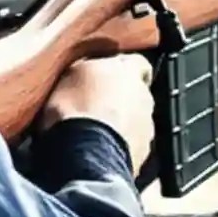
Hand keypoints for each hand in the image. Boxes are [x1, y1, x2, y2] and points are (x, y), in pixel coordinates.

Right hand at [39, 54, 154, 174]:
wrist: (84, 154)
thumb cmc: (74, 110)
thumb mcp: (70, 74)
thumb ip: (88, 66)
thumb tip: (88, 66)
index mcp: (129, 71)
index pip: (138, 63)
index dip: (123, 69)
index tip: (108, 75)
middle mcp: (144, 96)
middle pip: (137, 92)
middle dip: (121, 97)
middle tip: (95, 104)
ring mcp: (147, 126)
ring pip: (136, 119)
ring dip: (121, 122)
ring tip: (95, 131)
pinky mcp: (143, 152)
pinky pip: (132, 143)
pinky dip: (120, 144)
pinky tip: (100, 149)